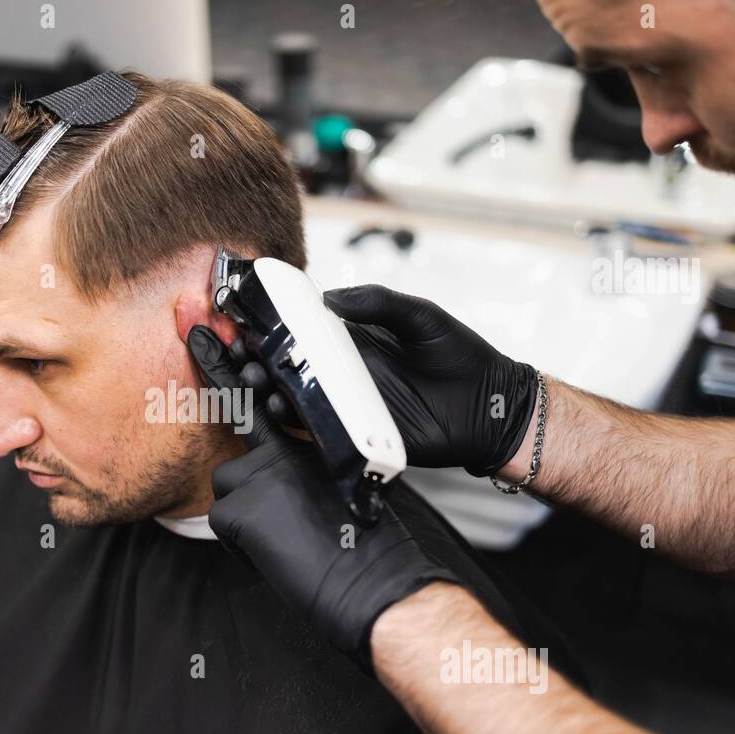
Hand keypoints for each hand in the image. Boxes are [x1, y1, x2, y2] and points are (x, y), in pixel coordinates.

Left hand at [187, 325, 460, 674]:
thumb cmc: (373, 543)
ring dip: (247, 518)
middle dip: (251, 491)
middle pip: (240, 459)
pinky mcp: (240, 509)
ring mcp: (258, 476)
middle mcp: (283, 451)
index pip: (261, 397)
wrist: (377, 583)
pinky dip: (243, 546)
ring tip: (287, 540)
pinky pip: (223, 524)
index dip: (224, 368)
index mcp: (313, 440)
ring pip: (228, 491)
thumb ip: (316, 469)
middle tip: (280, 518)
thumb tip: (294, 483)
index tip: (198, 337)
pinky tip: (276, 556)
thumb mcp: (350, 485)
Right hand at [241, 284, 537, 477]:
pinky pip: (318, 431)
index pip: (305, 330)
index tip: (247, 320)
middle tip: (243, 356)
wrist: (492, 408)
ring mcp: (349, 405)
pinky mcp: (357, 436)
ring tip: (256, 382)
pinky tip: (281, 409)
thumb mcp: (420, 317)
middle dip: (261, 360)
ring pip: (297, 398)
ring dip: (270, 390)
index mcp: (355, 340)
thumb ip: (378, 302)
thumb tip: (330, 298)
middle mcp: (345, 372)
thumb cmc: (461, 356)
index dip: (274, 326)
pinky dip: (295, 422)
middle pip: (291, 366)